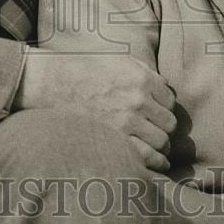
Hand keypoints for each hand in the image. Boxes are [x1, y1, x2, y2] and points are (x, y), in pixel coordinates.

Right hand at [14, 48, 176, 171]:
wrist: (53, 83)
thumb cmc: (82, 69)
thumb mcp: (117, 60)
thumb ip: (144, 71)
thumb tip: (164, 85)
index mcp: (142, 78)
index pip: (169, 99)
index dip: (164, 106)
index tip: (157, 112)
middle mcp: (139, 100)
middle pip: (169, 122)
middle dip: (164, 126)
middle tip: (158, 131)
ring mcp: (128, 122)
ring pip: (162, 140)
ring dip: (162, 145)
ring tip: (158, 148)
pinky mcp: (116, 140)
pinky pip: (148, 157)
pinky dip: (157, 162)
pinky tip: (158, 162)